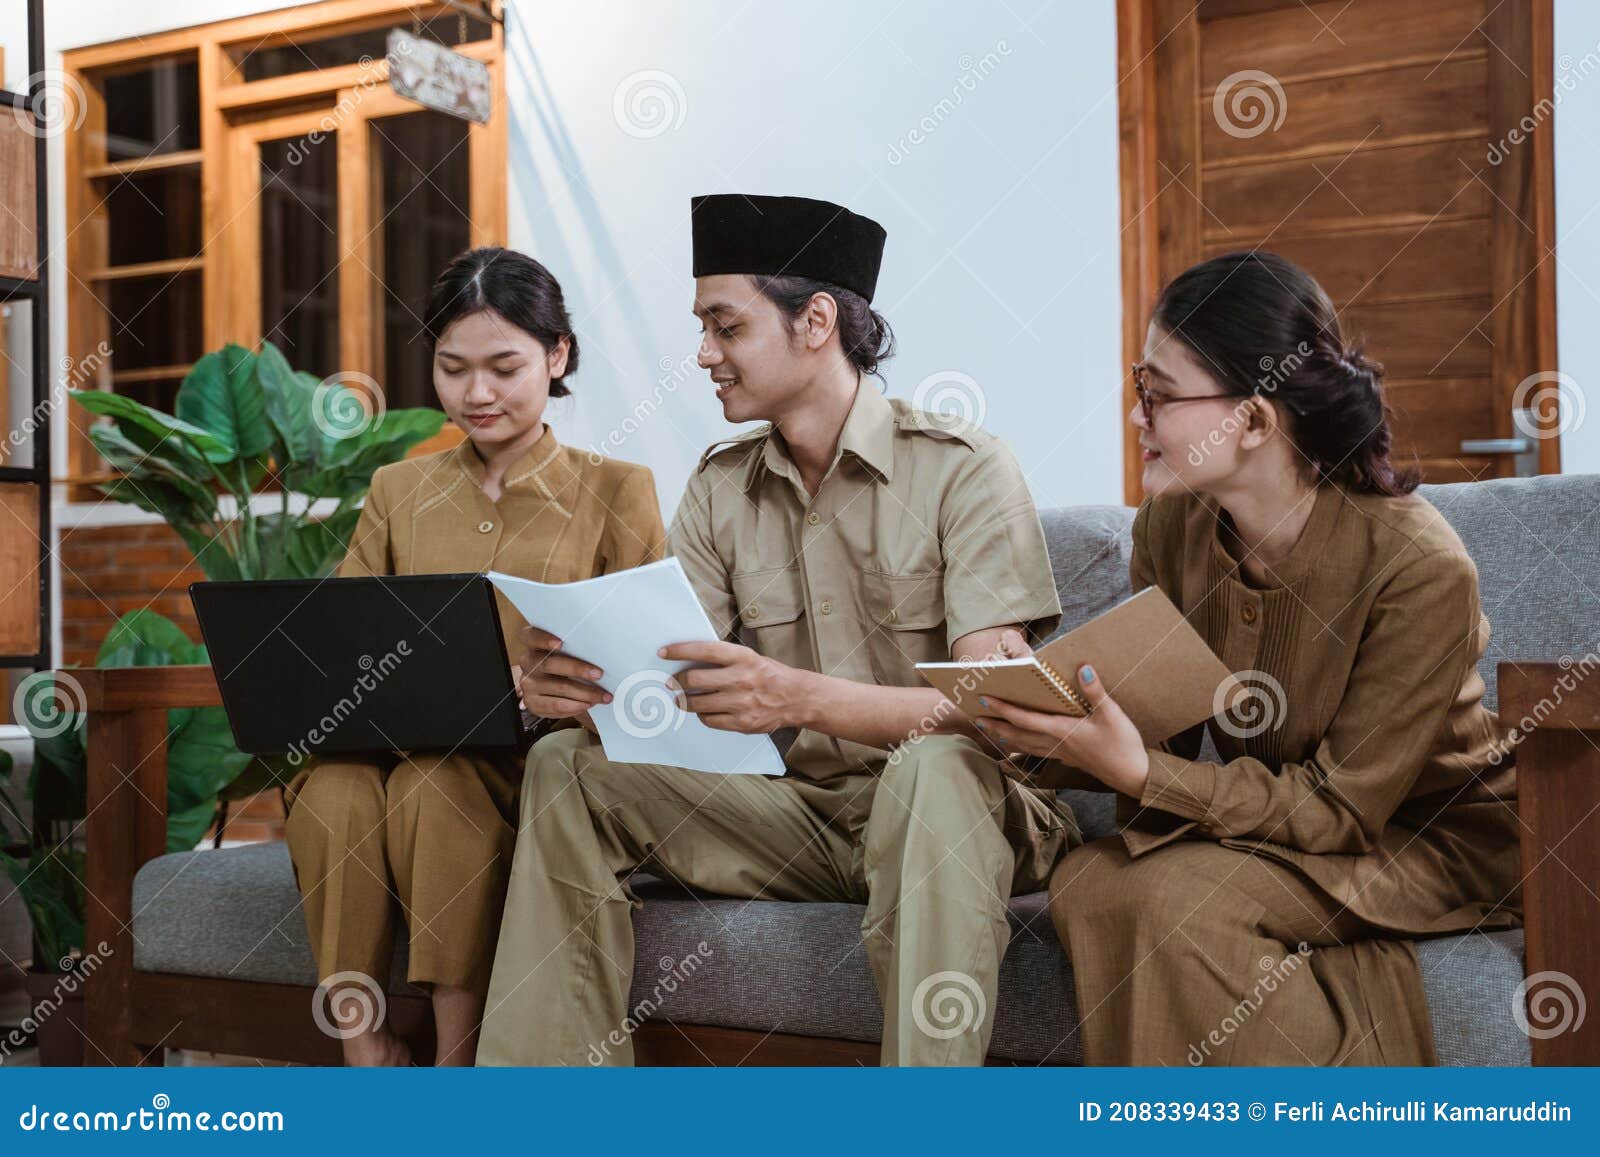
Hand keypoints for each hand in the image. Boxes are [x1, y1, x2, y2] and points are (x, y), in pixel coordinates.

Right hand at [517, 626, 610, 719]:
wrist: (549, 685)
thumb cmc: (563, 662)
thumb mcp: (565, 650)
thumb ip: (574, 647)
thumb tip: (599, 651)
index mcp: (532, 643)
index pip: (531, 636)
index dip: (544, 639)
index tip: (560, 643)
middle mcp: (527, 662)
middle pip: (549, 664)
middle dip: (577, 669)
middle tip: (598, 674)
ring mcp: (528, 683)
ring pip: (559, 687)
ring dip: (585, 693)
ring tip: (602, 695)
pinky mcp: (532, 702)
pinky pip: (556, 706)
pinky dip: (576, 706)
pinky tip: (589, 703)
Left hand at [660, 640, 808, 734]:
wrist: (797, 698)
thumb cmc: (768, 675)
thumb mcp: (749, 658)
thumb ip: (724, 659)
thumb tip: (689, 662)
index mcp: (743, 657)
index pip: (704, 651)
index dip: (680, 651)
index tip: (664, 652)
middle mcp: (742, 679)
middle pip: (695, 680)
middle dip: (677, 681)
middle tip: (671, 682)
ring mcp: (742, 703)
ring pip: (699, 703)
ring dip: (685, 701)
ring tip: (682, 699)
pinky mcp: (742, 722)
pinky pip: (710, 720)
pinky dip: (702, 715)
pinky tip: (704, 710)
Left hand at [974, 664, 1150, 796]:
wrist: (1132, 776)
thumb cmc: (1123, 746)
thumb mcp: (1112, 714)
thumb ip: (1095, 691)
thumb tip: (1083, 669)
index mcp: (1061, 730)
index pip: (1024, 718)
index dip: (1003, 708)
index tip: (985, 699)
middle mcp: (1055, 742)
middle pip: (1017, 733)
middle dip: (996, 725)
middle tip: (975, 717)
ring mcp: (1060, 753)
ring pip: (1025, 744)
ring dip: (1006, 737)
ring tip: (991, 731)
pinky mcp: (1067, 758)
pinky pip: (1037, 752)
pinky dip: (1023, 747)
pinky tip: (1020, 747)